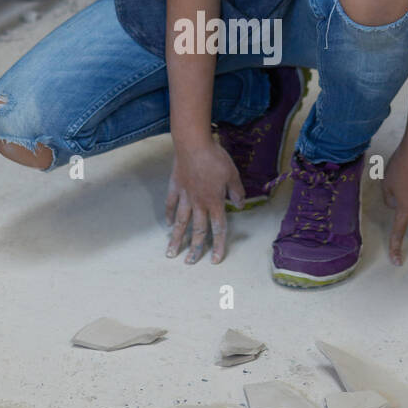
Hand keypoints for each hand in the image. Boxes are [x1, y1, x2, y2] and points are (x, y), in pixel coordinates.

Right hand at [165, 137, 244, 264]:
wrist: (193, 144)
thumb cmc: (215, 158)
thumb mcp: (233, 175)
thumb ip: (236, 192)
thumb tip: (240, 205)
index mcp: (214, 202)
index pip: (218, 228)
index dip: (218, 246)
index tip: (215, 260)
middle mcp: (198, 203)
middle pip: (197, 230)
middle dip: (195, 249)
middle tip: (190, 263)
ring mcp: (184, 196)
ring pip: (180, 222)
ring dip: (176, 238)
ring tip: (171, 252)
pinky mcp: (175, 186)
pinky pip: (170, 204)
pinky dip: (168, 215)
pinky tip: (167, 224)